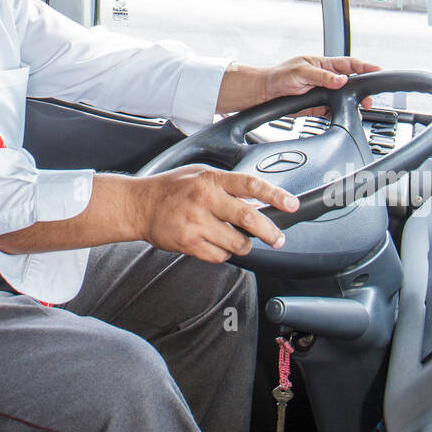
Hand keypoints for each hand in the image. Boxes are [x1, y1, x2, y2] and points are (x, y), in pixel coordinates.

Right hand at [128, 164, 298, 264]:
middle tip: (277, 238)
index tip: (291, 205)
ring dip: (242, 245)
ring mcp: (196, 222)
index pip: (250, 185)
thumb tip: (259, 200)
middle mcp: (204, 199)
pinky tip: (215, 243)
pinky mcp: (189, 243)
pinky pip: (220, 256)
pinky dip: (223, 253)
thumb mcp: (200, 175)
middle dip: (270, 232)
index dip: (275, 196)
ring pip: (237, 243)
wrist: (139, 205)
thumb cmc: (172, 188)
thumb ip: (227, 185)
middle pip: (249, 219)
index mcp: (211, 179)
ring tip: (234, 238)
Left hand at [263, 54, 380, 115]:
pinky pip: (333, 109)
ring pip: (343, 97)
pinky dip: (340, 113)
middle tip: (369, 98)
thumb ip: (322, 76)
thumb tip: (341, 80)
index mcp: (322, 64)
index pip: (348, 64)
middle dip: (362, 89)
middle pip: (350, 82)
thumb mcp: (301, 73)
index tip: (378, 70)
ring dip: (352, 102)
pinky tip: (345, 115)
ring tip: (360, 108)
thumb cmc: (278, 76)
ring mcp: (322, 92)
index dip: (364, 66)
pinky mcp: (317, 106)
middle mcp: (324, 78)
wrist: (264, 93)